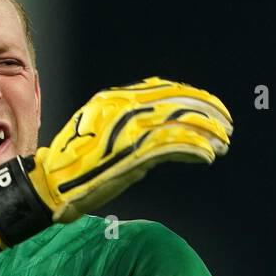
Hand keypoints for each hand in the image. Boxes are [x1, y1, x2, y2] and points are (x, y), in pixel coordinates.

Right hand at [30, 77, 232, 222]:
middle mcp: (122, 107)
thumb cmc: (72, 167)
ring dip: (206, 132)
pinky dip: (193, 150)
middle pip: (177, 101)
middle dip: (207, 112)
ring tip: (223, 142)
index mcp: (114, 99)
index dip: (193, 97)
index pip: (164, 89)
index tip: (212, 107)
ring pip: (179, 121)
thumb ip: (130, 127)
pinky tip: (206, 156)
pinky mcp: (130, 153)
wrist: (49, 186)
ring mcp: (126, 129)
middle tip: (226, 124)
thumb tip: (162, 132)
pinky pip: (171, 146)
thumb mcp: (101, 134)